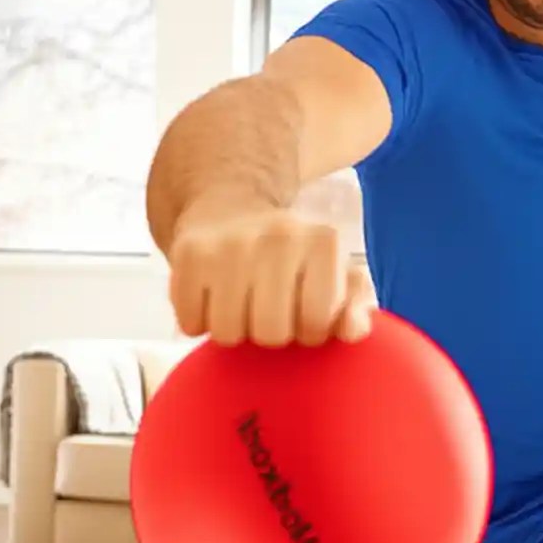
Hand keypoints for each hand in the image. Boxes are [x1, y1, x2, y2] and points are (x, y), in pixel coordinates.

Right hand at [167, 205, 375, 347]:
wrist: (228, 209)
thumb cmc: (291, 258)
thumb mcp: (335, 276)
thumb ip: (355, 306)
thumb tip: (353, 331)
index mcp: (323, 240)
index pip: (317, 324)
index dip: (310, 331)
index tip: (303, 312)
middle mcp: (279, 235)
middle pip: (271, 333)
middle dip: (271, 333)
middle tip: (269, 309)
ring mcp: (229, 242)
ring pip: (227, 333)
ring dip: (234, 330)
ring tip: (242, 303)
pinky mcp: (187, 253)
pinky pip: (191, 324)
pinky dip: (199, 320)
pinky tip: (212, 296)